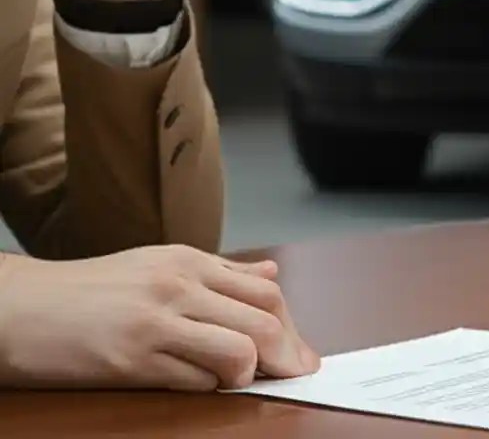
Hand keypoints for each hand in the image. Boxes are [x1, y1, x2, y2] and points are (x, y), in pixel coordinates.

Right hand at [0, 245, 321, 390]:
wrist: (18, 307)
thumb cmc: (88, 291)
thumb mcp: (157, 264)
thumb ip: (219, 272)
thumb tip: (271, 272)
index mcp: (188, 261)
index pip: (268, 291)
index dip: (292, 327)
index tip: (299, 352)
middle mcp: (178, 285)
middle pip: (265, 321)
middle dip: (287, 355)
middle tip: (293, 375)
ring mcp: (156, 322)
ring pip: (240, 351)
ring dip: (250, 373)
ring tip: (237, 379)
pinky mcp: (131, 360)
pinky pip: (196, 381)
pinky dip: (209, 388)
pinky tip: (198, 384)